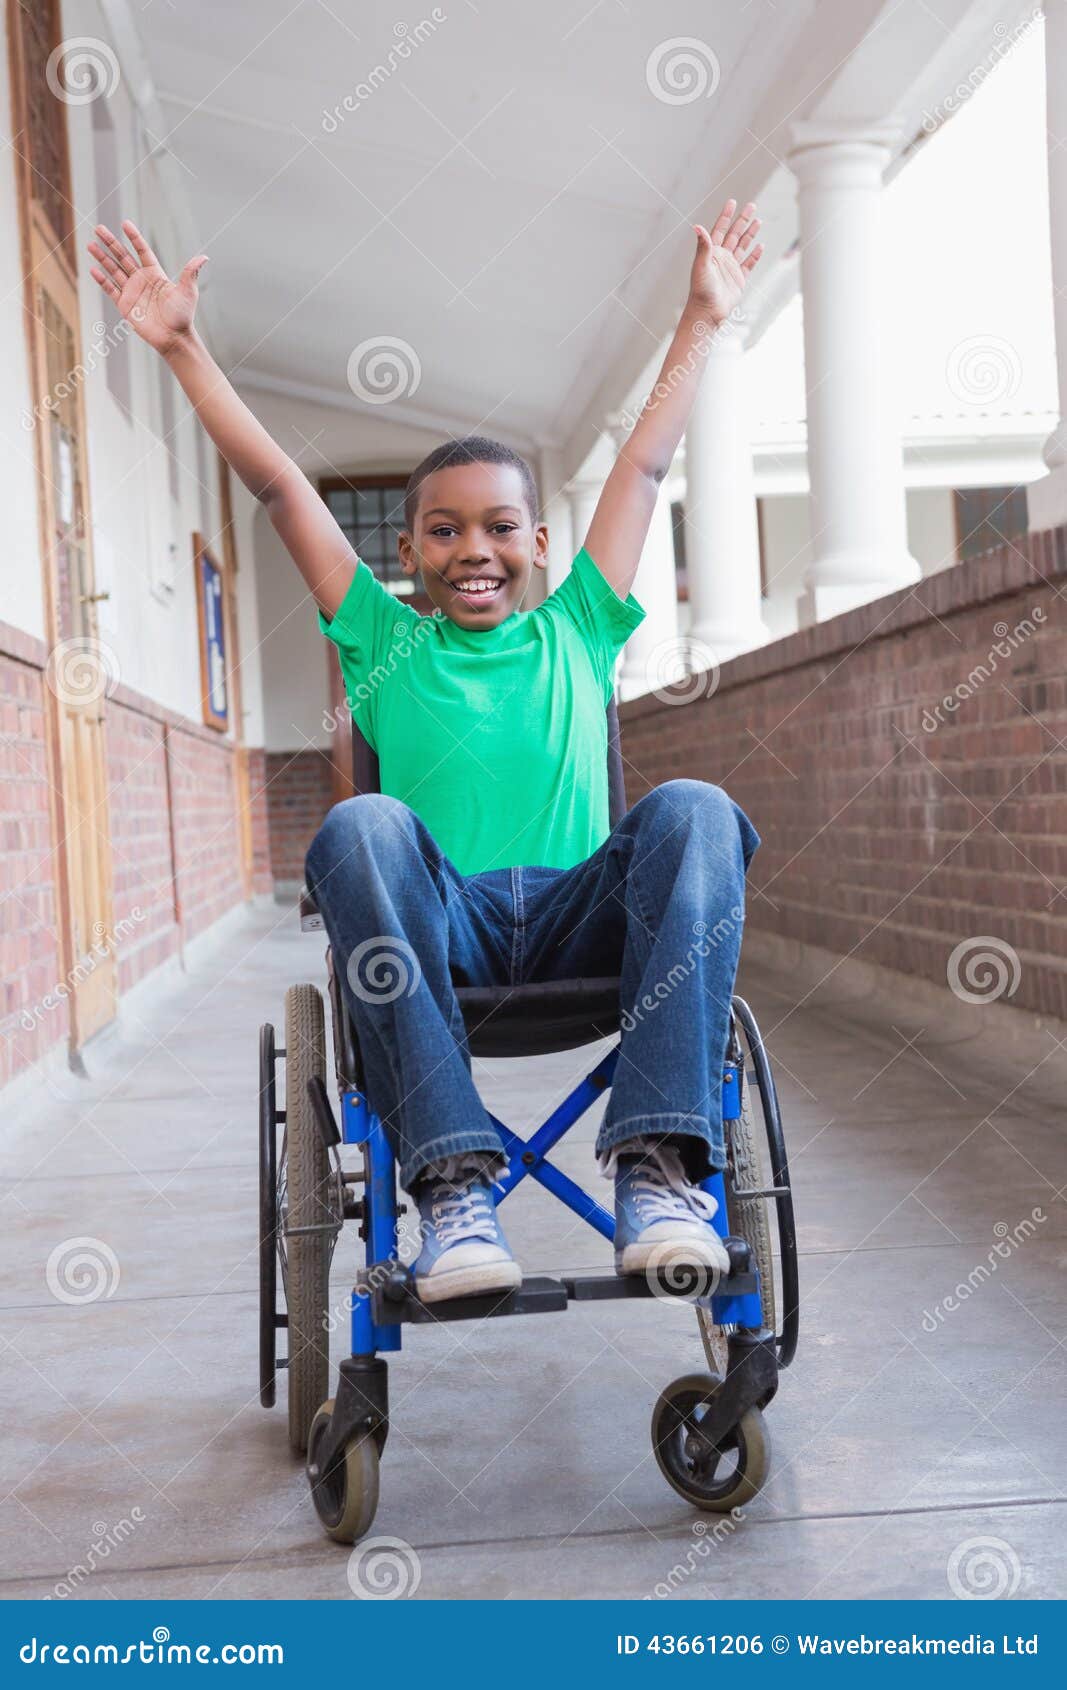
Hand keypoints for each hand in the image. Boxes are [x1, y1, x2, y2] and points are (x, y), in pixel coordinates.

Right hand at [87, 219, 207, 355]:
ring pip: (114, 270)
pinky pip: (111, 289)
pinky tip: (93, 269)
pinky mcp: (125, 305)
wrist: (173, 338)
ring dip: (102, 258)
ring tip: (90, 244)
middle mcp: (142, 280)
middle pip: (123, 256)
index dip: (134, 238)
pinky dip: (102, 280)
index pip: (142, 251)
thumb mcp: (187, 292)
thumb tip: (204, 257)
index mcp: (155, 274)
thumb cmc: (182, 316)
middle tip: (99, 228)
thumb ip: (190, 273)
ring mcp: (132, 292)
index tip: (125, 224)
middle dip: (111, 243)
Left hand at [687, 199, 761, 324]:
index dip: (726, 215)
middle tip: (752, 206)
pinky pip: (749, 264)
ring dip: (750, 233)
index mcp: (712, 252)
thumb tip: (697, 226)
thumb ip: (703, 246)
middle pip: (734, 234)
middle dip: (743, 220)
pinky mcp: (739, 279)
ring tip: (758, 221)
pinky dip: (755, 255)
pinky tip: (760, 246)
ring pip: (743, 246)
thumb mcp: (702, 266)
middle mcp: (721, 258)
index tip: (733, 202)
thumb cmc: (701, 290)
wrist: (708, 312)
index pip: (720, 229)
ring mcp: (731, 268)